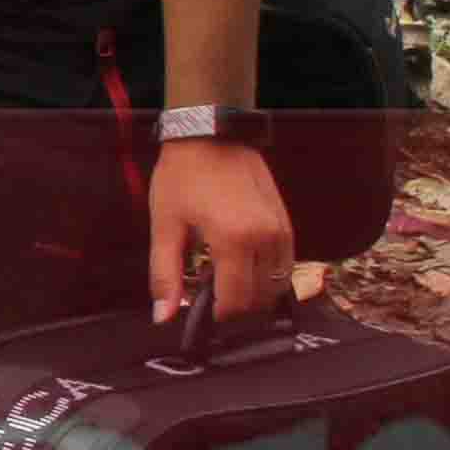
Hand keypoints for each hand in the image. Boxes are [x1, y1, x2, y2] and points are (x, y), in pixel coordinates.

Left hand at [148, 140, 292, 325]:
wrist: (209, 133)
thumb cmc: (182, 176)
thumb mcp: (164, 226)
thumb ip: (166, 275)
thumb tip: (163, 316)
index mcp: (233, 240)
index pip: (235, 301)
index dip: (218, 316)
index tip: (203, 313)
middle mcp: (264, 237)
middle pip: (259, 298)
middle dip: (236, 307)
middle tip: (213, 298)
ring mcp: (280, 229)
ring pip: (277, 285)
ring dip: (255, 294)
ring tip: (228, 281)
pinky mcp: (286, 221)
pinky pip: (286, 264)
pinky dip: (269, 275)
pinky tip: (246, 268)